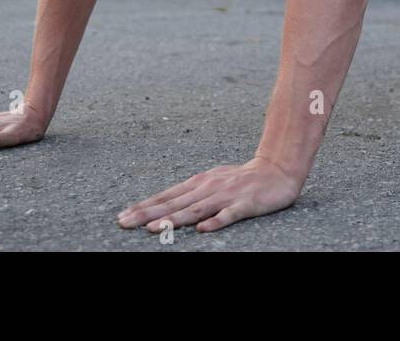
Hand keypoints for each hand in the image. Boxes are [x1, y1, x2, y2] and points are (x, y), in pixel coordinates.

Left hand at [117, 157, 302, 232]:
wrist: (276, 169)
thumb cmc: (240, 179)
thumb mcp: (211, 182)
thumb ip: (190, 195)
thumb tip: (163, 207)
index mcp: (198, 183)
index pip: (166, 196)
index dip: (143, 206)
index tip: (123, 216)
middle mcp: (208, 188)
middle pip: (174, 204)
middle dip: (147, 214)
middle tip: (125, 223)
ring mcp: (226, 196)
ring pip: (196, 210)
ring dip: (173, 219)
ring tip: (153, 228)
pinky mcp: (245, 204)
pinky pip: (229, 214)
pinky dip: (216, 221)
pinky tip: (203, 230)